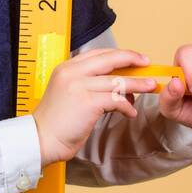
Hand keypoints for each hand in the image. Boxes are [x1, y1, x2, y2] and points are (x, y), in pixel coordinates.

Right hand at [32, 49, 158, 164]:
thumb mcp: (69, 95)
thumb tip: (119, 87)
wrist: (40, 139)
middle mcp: (72, 72)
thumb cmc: (55, 122)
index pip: (97, 53)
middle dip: (132, 59)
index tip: (133, 57)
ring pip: (117, 80)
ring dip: (137, 84)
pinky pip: (116, 100)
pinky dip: (127, 106)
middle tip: (147, 63)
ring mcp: (79, 86)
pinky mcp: (87, 102)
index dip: (118, 54)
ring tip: (150, 87)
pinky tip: (130, 113)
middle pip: (109, 59)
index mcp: (66, 68)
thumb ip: (90, 87)